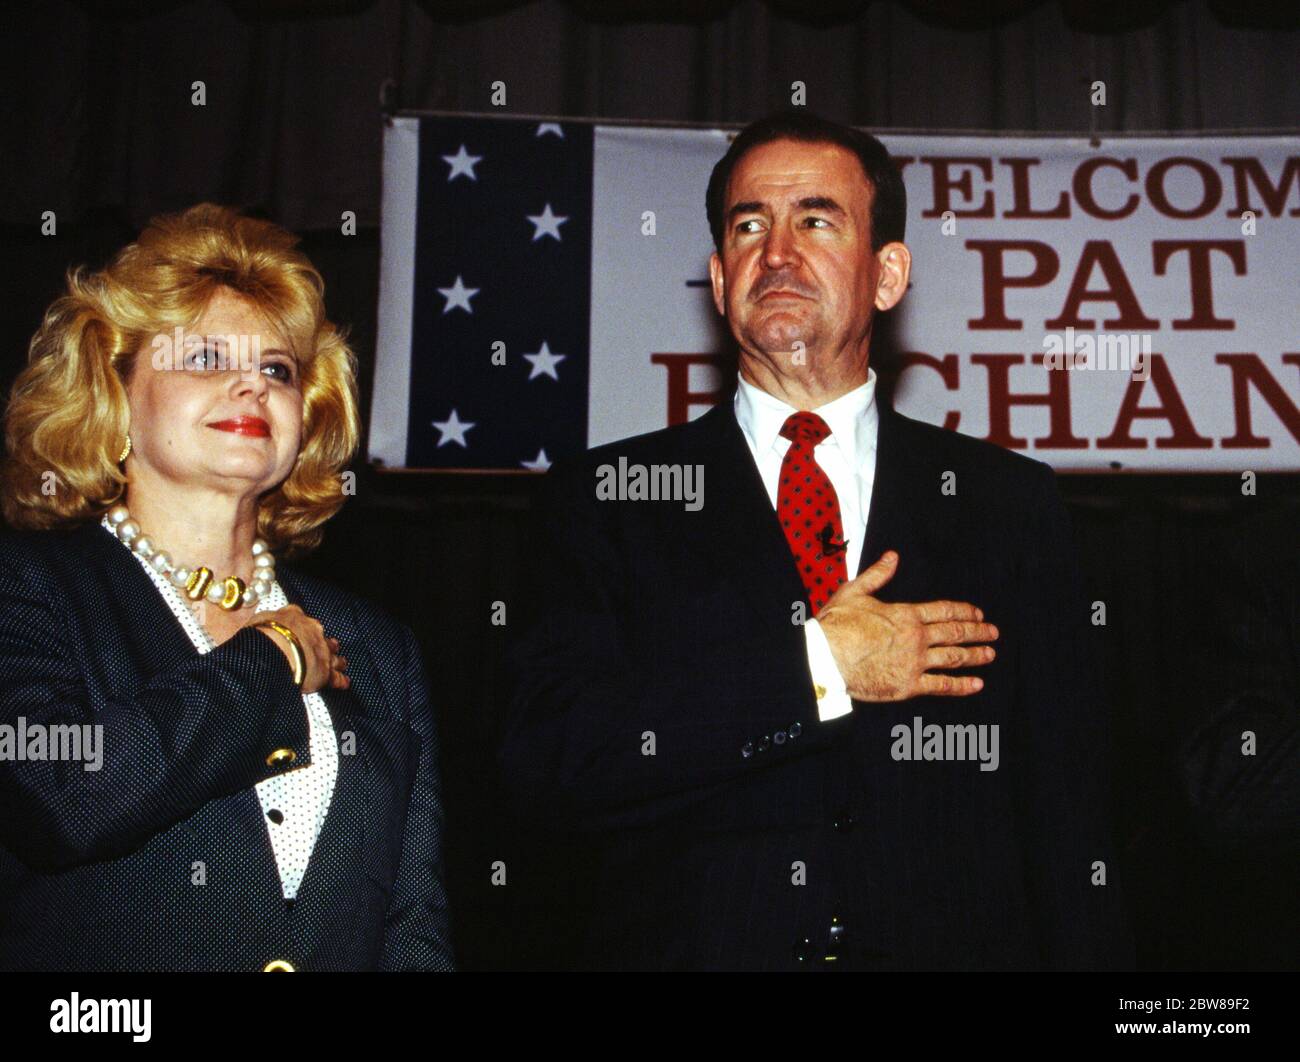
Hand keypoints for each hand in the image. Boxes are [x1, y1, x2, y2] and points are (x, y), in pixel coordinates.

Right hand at [246, 604, 349, 693]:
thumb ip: (259, 625)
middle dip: (323, 640)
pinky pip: (336, 676)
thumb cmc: (261, 638)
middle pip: (320, 635)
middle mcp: (311, 631)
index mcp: (292, 617)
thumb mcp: (255, 624)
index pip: (297, 615)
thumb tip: (253, 629)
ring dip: (337, 659)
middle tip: (327, 644)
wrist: (275, 652)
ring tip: (341, 662)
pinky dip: (340, 680)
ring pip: (333, 654)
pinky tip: (344, 682)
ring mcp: (321, 650)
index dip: (298, 623)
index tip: (297, 627)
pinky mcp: (325, 671)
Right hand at [817, 550, 996, 700]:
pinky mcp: (908, 685)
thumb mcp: (854, 591)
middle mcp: (916, 638)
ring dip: (976, 655)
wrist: (825, 658)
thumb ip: (878, 574)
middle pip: (956, 633)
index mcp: (906, 614)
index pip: (944, 611)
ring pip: (954, 658)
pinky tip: (976, 684)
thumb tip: (892, 557)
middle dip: (978, 632)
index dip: (964, 611)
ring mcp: (915, 663)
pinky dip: (962, 685)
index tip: (977, 613)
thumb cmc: (836, 625)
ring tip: (990, 655)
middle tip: (993, 632)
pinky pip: (942, 685)